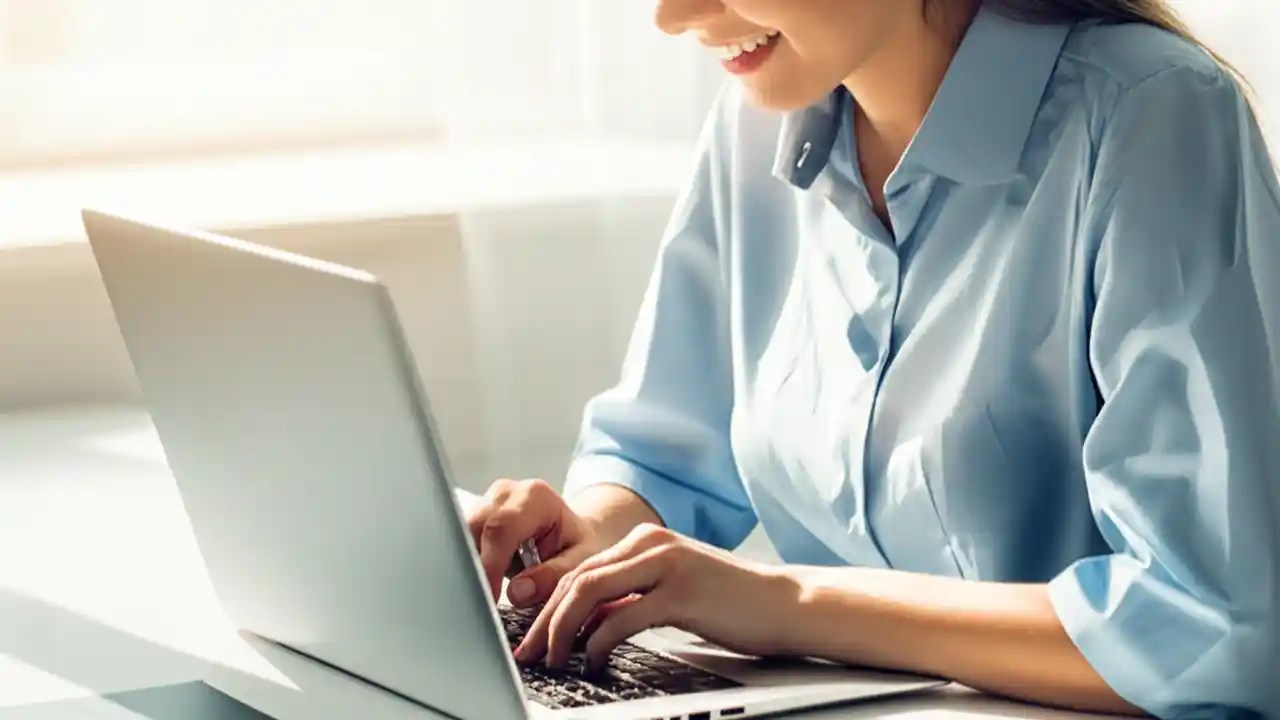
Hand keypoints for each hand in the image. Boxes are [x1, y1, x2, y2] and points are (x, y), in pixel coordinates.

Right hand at [467, 478, 603, 606]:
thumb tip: (518, 592)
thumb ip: (553, 576)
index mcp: (535, 497)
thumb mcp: (580, 561)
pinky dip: (471, 564)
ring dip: (475, 566)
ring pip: (463, 536)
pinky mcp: (475, 515)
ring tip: (495, 588)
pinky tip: (488, 579)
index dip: (491, 565)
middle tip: (487, 602)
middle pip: (475, 530)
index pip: (501, 529)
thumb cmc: (576, 545)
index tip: (490, 598)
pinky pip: (462, 542)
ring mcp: (487, 501)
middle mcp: (506, 493)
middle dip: (479, 568)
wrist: (572, 533)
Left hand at [514, 523, 800, 672]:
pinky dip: (598, 644)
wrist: (785, 604)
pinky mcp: (681, 592)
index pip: (580, 569)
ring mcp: (666, 565)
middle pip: (577, 579)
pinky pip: (621, 618)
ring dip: (563, 630)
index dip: (548, 605)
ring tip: (554, 659)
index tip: (531, 636)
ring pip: (590, 592)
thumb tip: (583, 626)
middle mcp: (651, 544)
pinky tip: (594, 663)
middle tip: (528, 654)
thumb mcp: (670, 594)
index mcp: (646, 540)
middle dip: (545, 620)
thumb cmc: (730, 604)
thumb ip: (628, 600)